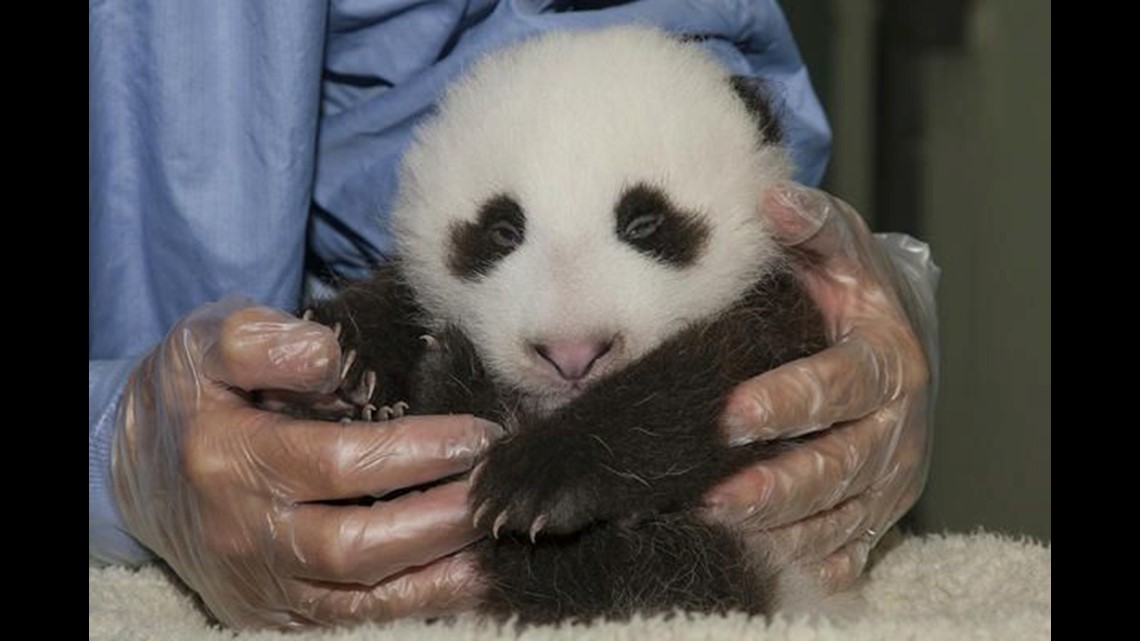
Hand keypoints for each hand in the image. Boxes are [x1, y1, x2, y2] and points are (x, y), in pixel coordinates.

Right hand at [111, 298, 502, 628]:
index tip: (477, 436)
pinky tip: (468, 573)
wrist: (135, 469)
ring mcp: (261, 583)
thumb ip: (263, 340)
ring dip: (440, 568)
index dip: (418, 452)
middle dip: (441, 517)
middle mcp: (244, 533)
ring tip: (498, 532)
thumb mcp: (208, 344)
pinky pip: (356, 619)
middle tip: (497, 485)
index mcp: (228, 459)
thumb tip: (328, 358)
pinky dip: (419, 602)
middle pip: (357, 543)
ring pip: (362, 596)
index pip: (339, 463)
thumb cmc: (192, 396)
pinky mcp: (277, 612)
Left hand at [705, 183, 938, 591]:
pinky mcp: (872, 518)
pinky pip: (839, 553)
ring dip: (774, 530)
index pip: (839, 387)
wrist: (892, 346)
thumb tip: (769, 197)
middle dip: (776, 487)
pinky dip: (799, 561)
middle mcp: (893, 429)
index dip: (789, 403)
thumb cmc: (853, 297)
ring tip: (710, 529)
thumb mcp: (841, 253)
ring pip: (833, 519)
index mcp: (885, 361)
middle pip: (836, 468)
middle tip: (714, 498)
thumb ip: (811, 226)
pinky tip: (749, 559)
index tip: (732, 415)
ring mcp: (885, 482)